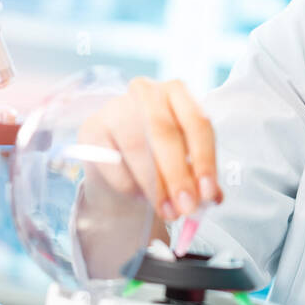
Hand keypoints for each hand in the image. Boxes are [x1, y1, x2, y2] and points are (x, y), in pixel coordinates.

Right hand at [77, 77, 222, 222]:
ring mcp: (116, 108)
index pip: (197, 123)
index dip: (205, 160)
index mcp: (178, 92)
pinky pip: (112, 162)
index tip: (208, 193)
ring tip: (167, 212)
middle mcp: (147, 92)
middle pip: (165, 134)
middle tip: (186, 208)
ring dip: (155, 186)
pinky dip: (129, 185)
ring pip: (137, 148)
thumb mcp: (183, 157)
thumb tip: (213, 198)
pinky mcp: (91, 129)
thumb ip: (198, 175)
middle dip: (178, 176)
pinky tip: (140, 196)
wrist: (117, 155)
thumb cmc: (158, 152)